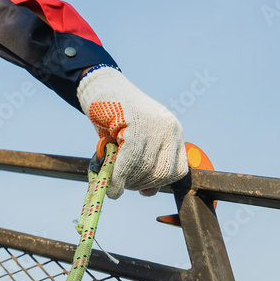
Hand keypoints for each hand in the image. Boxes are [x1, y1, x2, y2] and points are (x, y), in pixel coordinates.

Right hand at [76, 66, 186, 198]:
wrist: (101, 87)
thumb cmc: (115, 116)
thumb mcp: (136, 139)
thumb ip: (144, 161)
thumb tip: (148, 192)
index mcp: (173, 131)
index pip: (178, 170)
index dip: (159, 184)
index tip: (143, 189)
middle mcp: (169, 128)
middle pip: (162, 171)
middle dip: (141, 184)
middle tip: (123, 186)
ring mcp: (155, 125)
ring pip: (145, 167)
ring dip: (128, 182)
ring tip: (114, 181)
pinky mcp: (137, 123)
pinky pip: (129, 159)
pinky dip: (119, 178)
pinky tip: (112, 188)